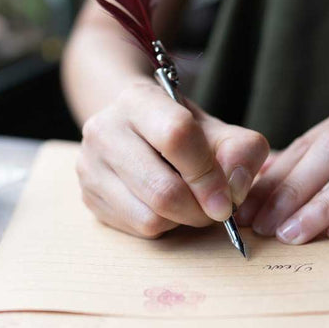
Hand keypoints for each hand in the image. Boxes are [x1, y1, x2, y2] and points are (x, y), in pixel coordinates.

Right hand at [77, 81, 269, 237]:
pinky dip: (163, 225)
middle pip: (163, 189)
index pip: (177, 137)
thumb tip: (236, 189)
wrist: (133, 129)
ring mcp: (90, 165)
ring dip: (183, 220)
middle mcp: (104, 129)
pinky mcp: (88, 197)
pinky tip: (165, 207)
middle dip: (200, 209)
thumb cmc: (178, 130)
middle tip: (216, 209)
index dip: (208, 174)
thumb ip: (240, 151)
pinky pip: (137, 228)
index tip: (228, 198)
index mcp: (138, 100)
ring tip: (190, 204)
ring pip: (150, 216)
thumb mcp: (215, 128)